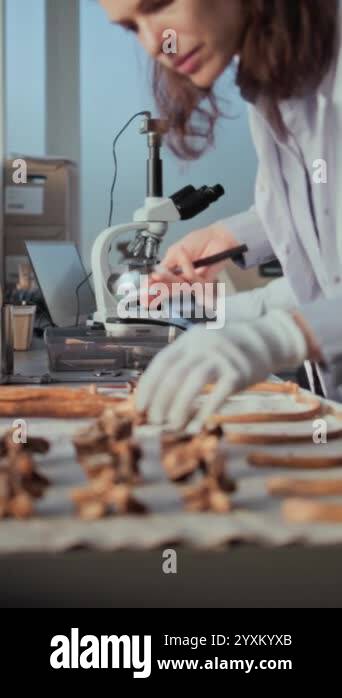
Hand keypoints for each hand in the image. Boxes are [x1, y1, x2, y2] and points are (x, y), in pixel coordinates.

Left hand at [136, 310, 308, 428]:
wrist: (264, 339)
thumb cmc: (224, 352)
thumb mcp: (200, 348)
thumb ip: (181, 365)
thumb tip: (155, 398)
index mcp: (188, 341)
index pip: (161, 363)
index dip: (148, 386)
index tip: (140, 407)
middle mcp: (202, 346)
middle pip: (175, 374)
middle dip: (161, 400)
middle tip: (155, 421)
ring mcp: (221, 357)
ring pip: (194, 381)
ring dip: (180, 406)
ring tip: (173, 425)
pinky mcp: (239, 371)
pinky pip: (220, 391)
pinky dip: (208, 408)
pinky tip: (199, 423)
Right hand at [140, 222, 238, 307]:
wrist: (216, 237)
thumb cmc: (198, 242)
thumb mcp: (175, 251)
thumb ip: (165, 265)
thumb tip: (152, 276)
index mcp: (173, 272)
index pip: (160, 284)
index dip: (151, 289)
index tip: (142, 292)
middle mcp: (183, 279)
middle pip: (168, 288)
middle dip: (158, 286)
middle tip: (149, 284)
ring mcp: (193, 282)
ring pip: (178, 286)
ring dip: (168, 279)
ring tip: (159, 274)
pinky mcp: (204, 282)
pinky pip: (192, 279)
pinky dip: (187, 267)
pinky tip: (184, 256)